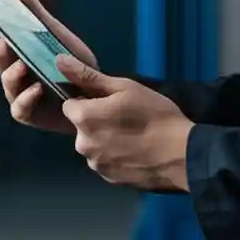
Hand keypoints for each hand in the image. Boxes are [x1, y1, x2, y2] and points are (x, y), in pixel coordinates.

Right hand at [0, 0, 98, 135]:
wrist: (96, 94)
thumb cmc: (72, 62)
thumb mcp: (55, 33)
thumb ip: (34, 11)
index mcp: (18, 50)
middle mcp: (15, 71)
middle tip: (4, 43)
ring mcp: (20, 93)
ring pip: (7, 83)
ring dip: (12, 74)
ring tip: (23, 66)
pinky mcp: (30, 113)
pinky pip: (20, 108)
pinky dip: (26, 98)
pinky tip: (37, 89)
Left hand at [57, 55, 194, 192]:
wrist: (181, 155)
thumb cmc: (154, 114)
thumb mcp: (125, 87)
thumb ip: (88, 76)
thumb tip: (59, 60)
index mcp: (84, 118)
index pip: (70, 104)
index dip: (89, 101)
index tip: (110, 102)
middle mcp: (82, 144)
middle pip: (81, 126)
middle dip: (96, 121)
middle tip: (125, 117)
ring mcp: (95, 165)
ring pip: (93, 145)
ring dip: (105, 139)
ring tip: (133, 136)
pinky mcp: (108, 179)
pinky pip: (104, 161)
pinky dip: (114, 156)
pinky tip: (135, 152)